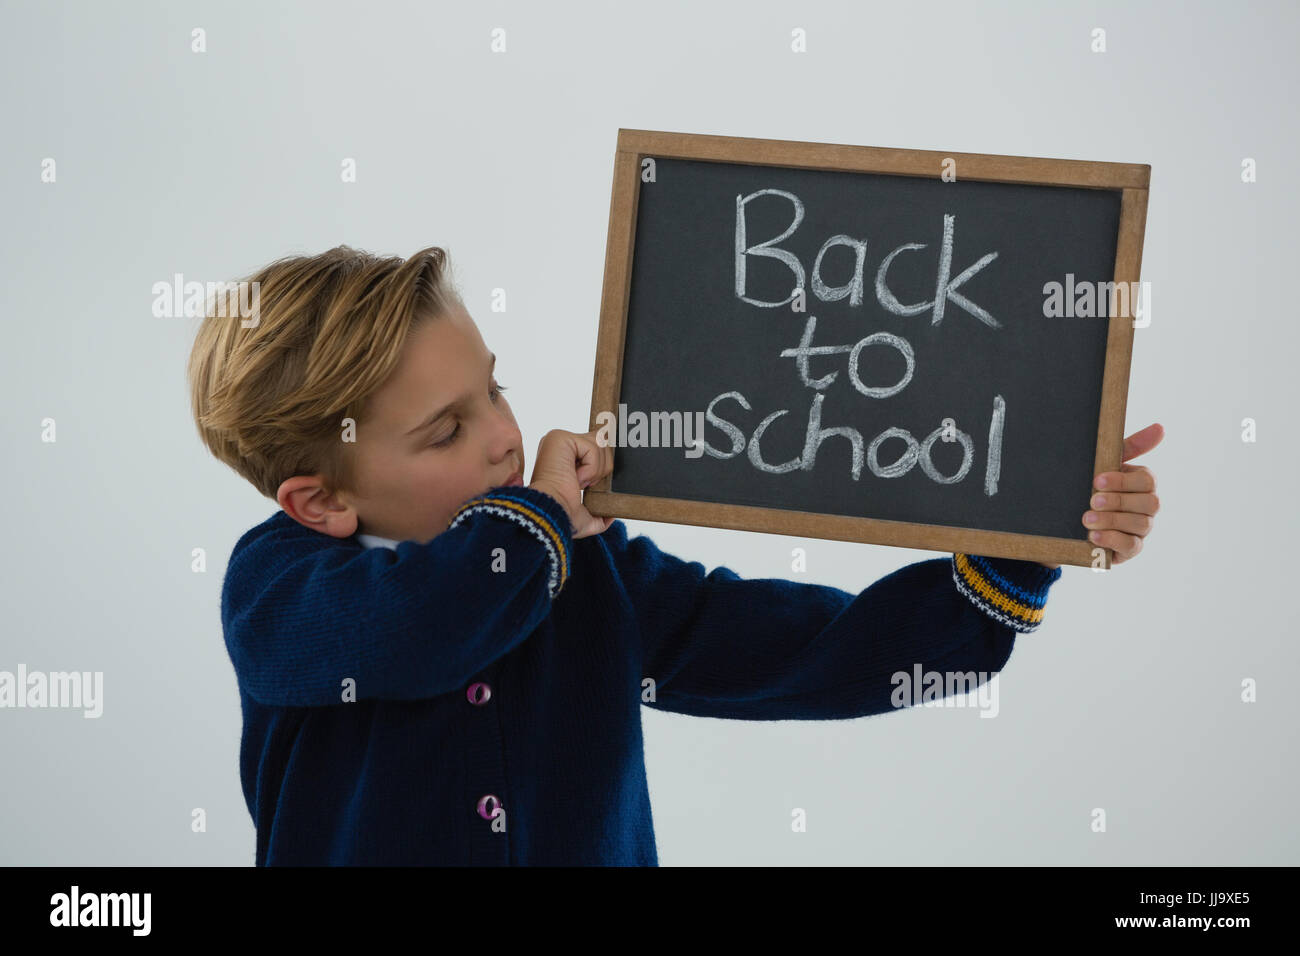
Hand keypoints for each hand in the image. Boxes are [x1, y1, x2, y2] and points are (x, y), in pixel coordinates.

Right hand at [527, 428, 614, 538]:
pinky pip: (593, 447)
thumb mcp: (586, 518)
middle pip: (601, 444)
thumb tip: (610, 515)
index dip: (604, 463)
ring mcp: (558, 440)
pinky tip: (575, 478)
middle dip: (602, 470)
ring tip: (578, 483)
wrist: (553, 515)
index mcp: (563, 458)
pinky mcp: (560, 438)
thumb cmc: (562, 517)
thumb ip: (599, 514)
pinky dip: (591, 469)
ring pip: (600, 445)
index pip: (595, 448)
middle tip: (585, 486)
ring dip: (596, 471)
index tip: (596, 483)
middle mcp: (559, 446)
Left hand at [1044, 423, 1161, 568]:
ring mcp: (1140, 529)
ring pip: (1140, 524)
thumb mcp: (1103, 464)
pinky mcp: (1130, 549)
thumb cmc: (1091, 486)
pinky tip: (1093, 536)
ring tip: (1087, 519)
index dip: (1123, 481)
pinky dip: (1112, 540)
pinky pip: (1131, 546)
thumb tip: (1160, 427)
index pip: (1147, 481)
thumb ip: (1130, 447)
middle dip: (1118, 501)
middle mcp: (1147, 507)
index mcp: (1142, 485)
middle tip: (1092, 500)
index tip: (1097, 480)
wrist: (1065, 519)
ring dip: (1112, 520)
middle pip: (1149, 503)